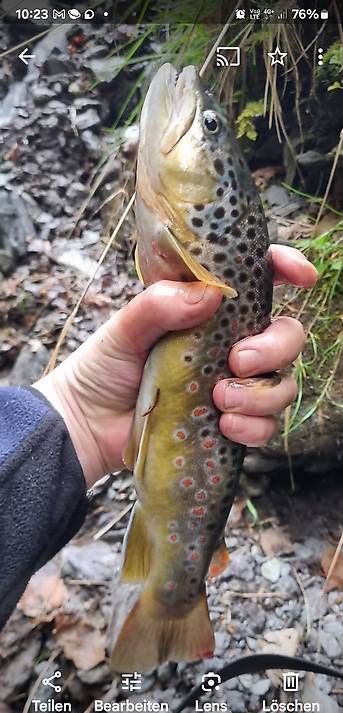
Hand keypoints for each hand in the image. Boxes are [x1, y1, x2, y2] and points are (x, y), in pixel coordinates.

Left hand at [34, 245, 316, 487]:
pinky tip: (225, 426)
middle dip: (275, 347)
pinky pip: (265, 426)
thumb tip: (209, 295)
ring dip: (261, 395)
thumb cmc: (102, 367)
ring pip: (282, 384)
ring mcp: (231, 385)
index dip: (287, 270)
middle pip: (286, 336)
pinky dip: (253, 428)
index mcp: (207, 311)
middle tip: (236, 361)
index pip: (259, 281)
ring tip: (220, 401)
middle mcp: (228, 344)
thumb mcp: (123, 328)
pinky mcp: (228, 422)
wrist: (86, 424)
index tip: (301, 276)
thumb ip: (158, 305)